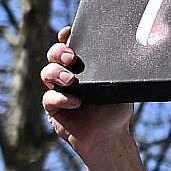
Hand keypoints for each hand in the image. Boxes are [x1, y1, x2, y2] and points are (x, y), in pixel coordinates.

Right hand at [41, 26, 136, 155]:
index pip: (71, 46)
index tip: (68, 32)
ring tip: (70, 80)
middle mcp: (68, 76)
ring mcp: (58, 91)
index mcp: (83, 67)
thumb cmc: (116, 112)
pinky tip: (75, 102)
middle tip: (70, 58)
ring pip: (46, 72)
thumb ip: (116, 72)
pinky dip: (60, 98)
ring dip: (56, 72)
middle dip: (59, 51)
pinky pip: (49, 98)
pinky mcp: (53, 108)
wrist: (110, 137)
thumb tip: (123, 54)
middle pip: (54, 55)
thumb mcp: (120, 86)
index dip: (66, 37)